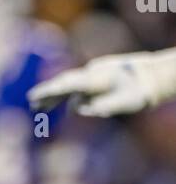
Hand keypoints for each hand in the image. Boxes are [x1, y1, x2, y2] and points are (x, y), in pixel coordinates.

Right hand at [29, 52, 163, 117]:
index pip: (68, 85)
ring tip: (38, 108)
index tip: (33, 97)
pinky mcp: (96, 78)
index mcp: (96, 78)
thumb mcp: (126, 102)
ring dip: (55, 97)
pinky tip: (64, 107)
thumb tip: (78, 110)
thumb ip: (102, 105)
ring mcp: (93, 74)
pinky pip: (76, 88)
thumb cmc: (140, 91)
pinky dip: (67, 96)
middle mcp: (92, 73)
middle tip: (30, 103)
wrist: (153, 75)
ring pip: (69, 86)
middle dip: (47, 93)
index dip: (49, 91)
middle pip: (64, 83)